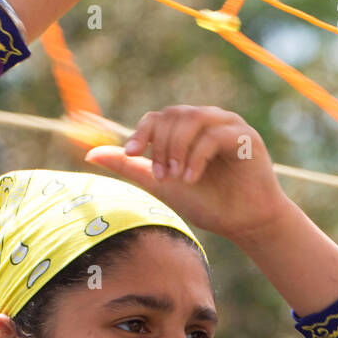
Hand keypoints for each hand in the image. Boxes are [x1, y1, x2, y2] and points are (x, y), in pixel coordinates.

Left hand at [85, 105, 287, 241]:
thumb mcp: (162, 185)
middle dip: (161, 146)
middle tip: (161, 177)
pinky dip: (197, 156)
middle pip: (173, 115)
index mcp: (187, 129)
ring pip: (192, 119)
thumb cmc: (207, 203)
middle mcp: (207, 121)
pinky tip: (191, 180)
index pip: (158, 117)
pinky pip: (213, 135)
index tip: (132, 154)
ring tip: (176, 178)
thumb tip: (91, 154)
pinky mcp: (245, 137)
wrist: (244, 222)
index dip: (142, 132)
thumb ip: (130, 168)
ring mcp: (228, 125)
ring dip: (177, 149)